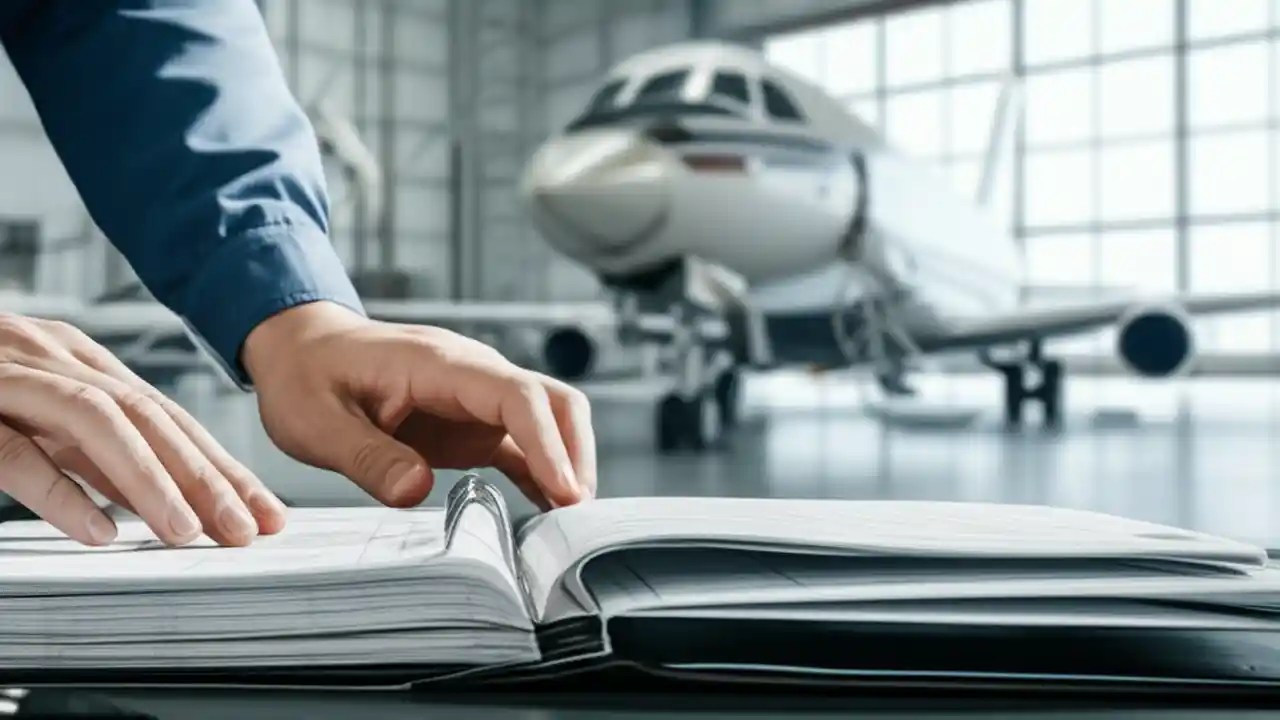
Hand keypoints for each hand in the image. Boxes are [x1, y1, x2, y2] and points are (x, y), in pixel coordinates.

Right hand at [0, 314, 284, 546]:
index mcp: (79, 361)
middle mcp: (54, 359)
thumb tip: (154, 498)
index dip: (221, 466)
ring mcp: (12, 379)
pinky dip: (61, 492)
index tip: (264, 512)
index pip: (167, 416)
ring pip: (97, 423)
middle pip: (148, 416)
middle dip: (204, 476)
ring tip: (186, 532)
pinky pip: (16, 452)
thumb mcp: (41, 419)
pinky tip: (98, 530)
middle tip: (245, 529)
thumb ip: (95, 454)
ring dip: (150, 480)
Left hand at [242, 301, 595, 510]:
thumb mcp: (315, 422)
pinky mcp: (474, 425)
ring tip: (569, 526)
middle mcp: (472, 376)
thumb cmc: (307, 375)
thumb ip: (367, 456)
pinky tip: (549, 516)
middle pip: (554, 403)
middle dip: (576, 456)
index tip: (564, 491)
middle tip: (576, 518)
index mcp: (439, 365)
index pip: (516, 395)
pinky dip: (544, 478)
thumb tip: (417, 492)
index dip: (548, 443)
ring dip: (568, 467)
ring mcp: (478, 400)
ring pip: (550, 422)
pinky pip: (526, 447)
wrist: (303, 349)